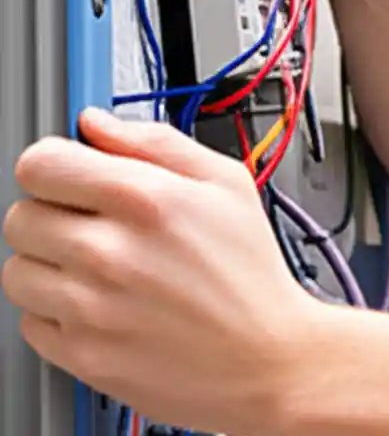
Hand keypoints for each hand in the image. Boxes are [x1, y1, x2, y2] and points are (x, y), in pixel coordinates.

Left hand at [2, 109, 319, 433]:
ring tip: (100, 273)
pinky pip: (30, 321)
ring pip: (17, 270)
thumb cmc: (252, 275)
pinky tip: (103, 307)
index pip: (38, 164)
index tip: (71, 178)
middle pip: (21, 216)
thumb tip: (98, 124)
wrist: (268, 359)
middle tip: (95, 229)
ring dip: (49, 267)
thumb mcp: (227, 185)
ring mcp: (90, 307)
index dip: (54, 166)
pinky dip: (58, 313)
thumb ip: (156, 143)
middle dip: (53, 216)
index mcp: (145, 200)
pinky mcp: (81, 354)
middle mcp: (109, 252)